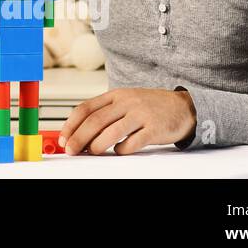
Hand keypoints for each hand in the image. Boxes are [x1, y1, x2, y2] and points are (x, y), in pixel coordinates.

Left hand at [58, 87, 195, 155]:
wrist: (184, 107)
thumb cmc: (150, 107)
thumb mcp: (126, 102)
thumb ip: (106, 113)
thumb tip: (80, 132)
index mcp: (116, 95)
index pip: (86, 108)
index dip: (71, 124)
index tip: (64, 138)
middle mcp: (126, 102)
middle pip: (95, 121)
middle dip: (79, 137)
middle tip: (72, 150)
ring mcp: (141, 114)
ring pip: (111, 131)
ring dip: (97, 145)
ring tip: (91, 152)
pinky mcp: (154, 128)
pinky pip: (133, 142)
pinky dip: (121, 149)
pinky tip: (118, 151)